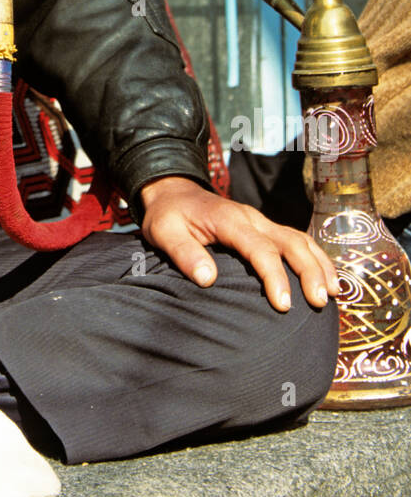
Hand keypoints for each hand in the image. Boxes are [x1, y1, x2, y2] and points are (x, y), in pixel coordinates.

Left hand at [139, 176, 341, 311]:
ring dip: (318, 264)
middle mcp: (251, 218)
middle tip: (320, 302)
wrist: (172, 192)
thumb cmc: (168, 216)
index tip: (283, 305)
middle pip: (290, 241)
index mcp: (229, 220)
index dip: (274, 276)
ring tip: (333, 293)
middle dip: (309, 271)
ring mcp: (260, 222)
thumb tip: (207, 279)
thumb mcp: (163, 232)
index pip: (259, 248)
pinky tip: (327, 277)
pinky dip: (315, 257)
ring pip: (299, 239)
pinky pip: (296, 239)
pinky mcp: (264, 228)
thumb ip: (183, 253)